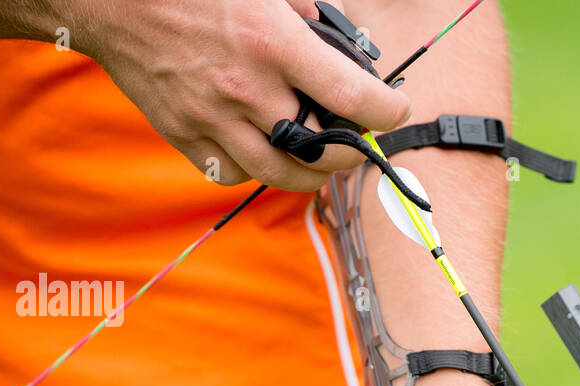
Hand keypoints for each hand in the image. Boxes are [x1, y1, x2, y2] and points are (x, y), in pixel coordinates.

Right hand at [64, 0, 409, 188]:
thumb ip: (304, 8)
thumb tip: (337, 39)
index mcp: (273, 42)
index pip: (354, 97)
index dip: (387, 111)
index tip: (395, 111)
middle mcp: (248, 89)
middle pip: (323, 151)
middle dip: (352, 152)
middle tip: (358, 142)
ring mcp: (214, 119)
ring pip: (283, 175)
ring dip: (312, 174)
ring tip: (322, 160)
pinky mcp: (185, 136)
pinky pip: (235, 173)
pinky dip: (258, 169)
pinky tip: (264, 149)